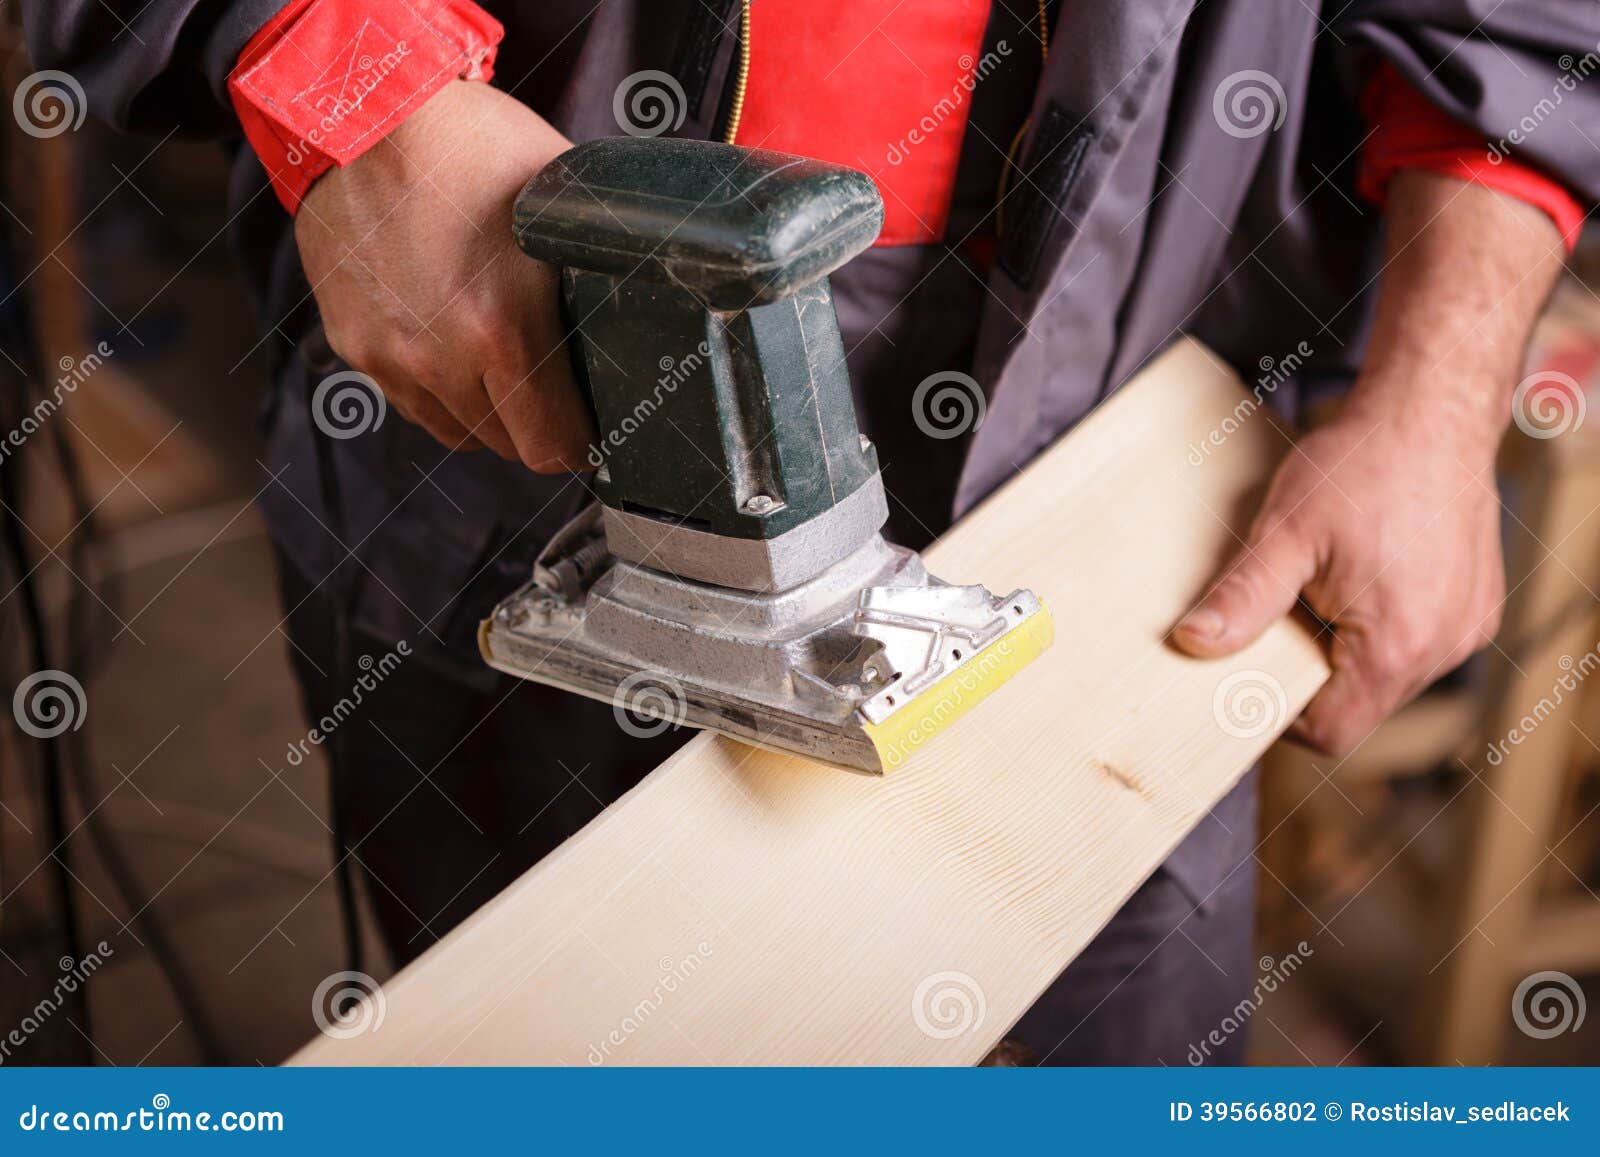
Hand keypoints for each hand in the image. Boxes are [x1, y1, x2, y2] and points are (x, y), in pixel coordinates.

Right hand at [295, 80, 593, 469]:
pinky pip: (409, 400)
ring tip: (501, 365)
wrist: (369, 113)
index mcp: (502, 332)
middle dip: (537, 425)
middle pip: (506, 447)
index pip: (550, 447)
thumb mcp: (563, 210)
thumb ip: (594, 277)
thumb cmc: (477, 148)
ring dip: (486, 414)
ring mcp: (388, 356)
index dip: (580, 443)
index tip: (589, 426)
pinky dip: (437, 389)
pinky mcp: (353, 343)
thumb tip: (640, 316)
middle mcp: (439, 358)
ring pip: (456, 432)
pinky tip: (452, 344)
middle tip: (553, 390)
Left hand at [1172, 388, 1504, 754]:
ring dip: (1348, 647)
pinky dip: (1383, 624)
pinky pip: (1419, 641)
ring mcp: (1468, 628)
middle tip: (1282, 615)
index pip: (1330, 731)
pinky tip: (1361, 575)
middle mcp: (1443, 649)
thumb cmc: (1363, 464)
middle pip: (1359, 704)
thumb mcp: (1285, 533)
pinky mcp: (1477, 606)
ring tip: (1324, 586)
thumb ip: (1242, 597)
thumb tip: (1194, 642)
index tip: (1250, 677)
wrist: (1433, 410)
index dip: (1281, 716)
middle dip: (1311, 672)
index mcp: (1395, 647)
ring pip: (1389, 674)